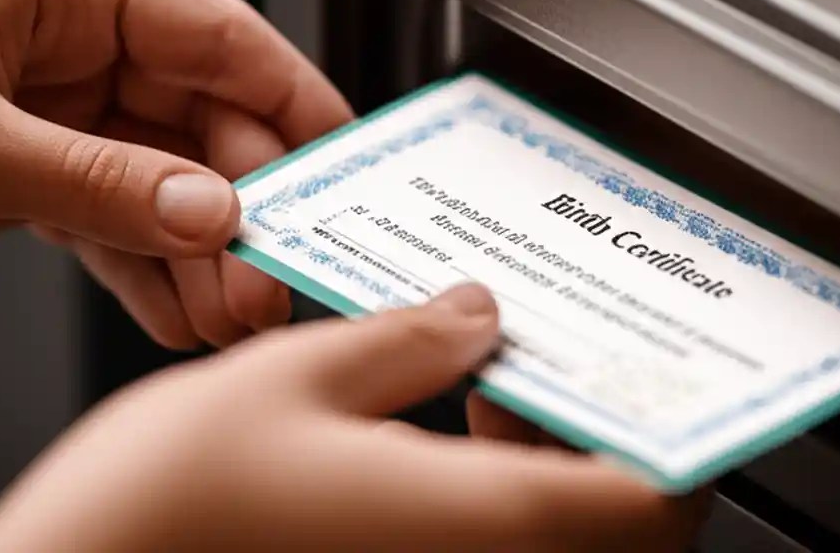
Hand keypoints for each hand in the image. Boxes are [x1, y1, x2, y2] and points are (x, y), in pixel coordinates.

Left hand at [0, 0, 353, 348]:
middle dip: (242, 204)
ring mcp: (52, 119)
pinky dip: (149, 272)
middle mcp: (67, 50)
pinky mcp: (30, 180)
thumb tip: (205, 210)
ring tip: (230, 313)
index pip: (215, 34)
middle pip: (199, 122)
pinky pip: (116, 224)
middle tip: (274, 272)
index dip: (289, 96)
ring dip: (202, 254)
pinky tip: (178, 313)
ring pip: (164, 184)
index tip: (342, 156)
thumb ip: (94, 177)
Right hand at [0, 284, 706, 551]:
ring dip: (551, 457)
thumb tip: (477, 311)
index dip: (681, 433)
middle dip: (606, 431)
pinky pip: (491, 545)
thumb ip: (406, 337)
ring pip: (557, 537)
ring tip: (492, 371)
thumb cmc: (158, 514)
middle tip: (560, 353)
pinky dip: (498, 490)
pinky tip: (442, 424)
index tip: (666, 372)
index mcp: (483, 525)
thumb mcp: (290, 380)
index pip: (657, 500)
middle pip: (619, 524)